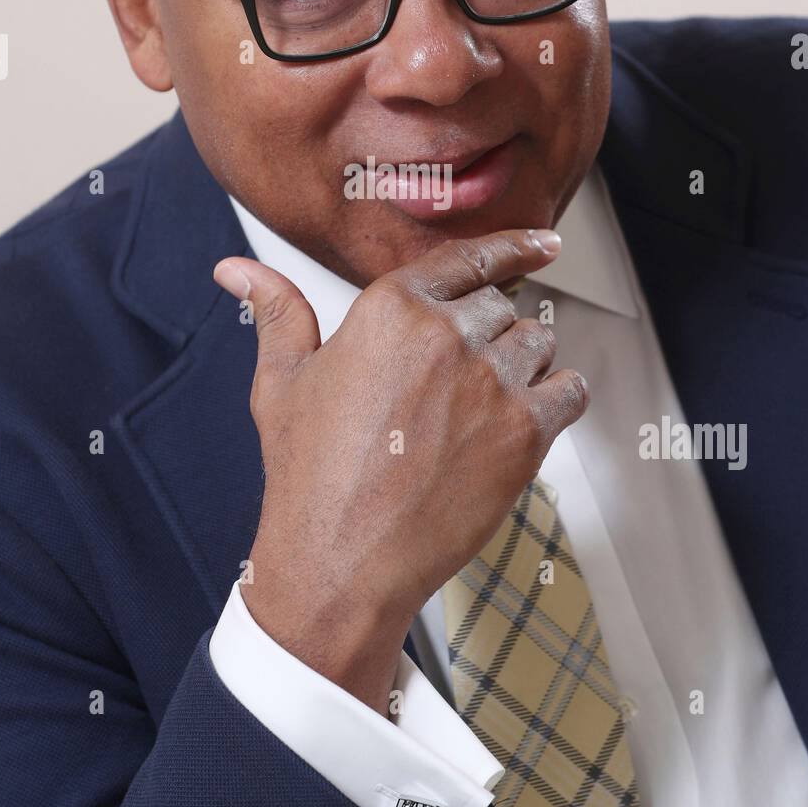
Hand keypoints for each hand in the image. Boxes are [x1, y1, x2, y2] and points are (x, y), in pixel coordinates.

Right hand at [213, 229, 587, 713]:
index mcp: (391, 308)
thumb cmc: (308, 476)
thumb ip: (277, 312)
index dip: (513, 247)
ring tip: (485, 406)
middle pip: (501, 306)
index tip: (543, 243)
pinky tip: (530, 418)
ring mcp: (491, 380)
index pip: (468, 258)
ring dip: (523, 364)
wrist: (341, 562)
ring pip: (539, 342)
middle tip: (462, 381)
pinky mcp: (525, 430)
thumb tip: (237, 270)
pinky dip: (559, 398)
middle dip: (489, 334)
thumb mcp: (283, 383)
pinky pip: (570, 390)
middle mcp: (447, 333)